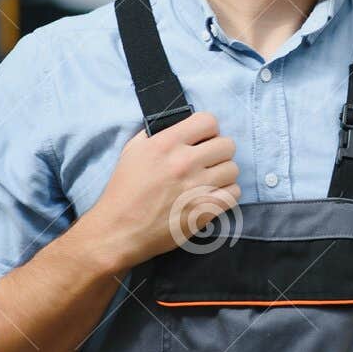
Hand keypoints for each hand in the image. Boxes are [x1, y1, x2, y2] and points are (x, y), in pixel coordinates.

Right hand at [79, 111, 239, 270]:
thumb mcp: (133, 151)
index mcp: (166, 143)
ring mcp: (196, 187)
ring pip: (233, 169)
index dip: (208, 130)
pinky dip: (226, 195)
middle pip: (227, 145)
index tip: (202, 140)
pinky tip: (213, 197)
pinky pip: (234, 194)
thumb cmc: (123, 191)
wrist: (119, 230)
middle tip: (208, 162)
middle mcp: (184, 161)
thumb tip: (179, 127)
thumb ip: (156, 134)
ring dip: (224, 174)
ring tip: (210, 181)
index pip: (209, 121)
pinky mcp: (204, 210)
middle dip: (219, 152)